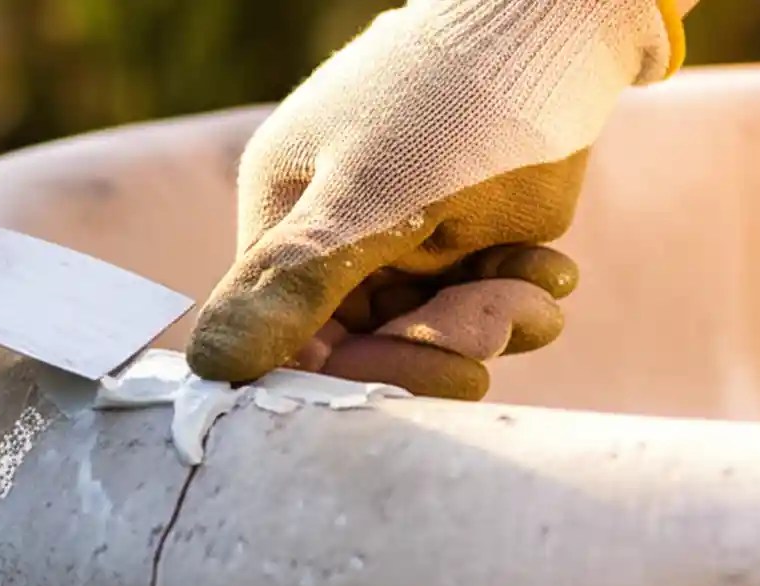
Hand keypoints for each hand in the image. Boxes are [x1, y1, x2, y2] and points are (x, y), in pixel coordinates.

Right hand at [187, 0, 684, 399]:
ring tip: (537, 282)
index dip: (360, 374)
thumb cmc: (445, 101)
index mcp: (287, 221)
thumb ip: (292, 284)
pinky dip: (524, 296)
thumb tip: (206, 369)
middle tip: (495, 333)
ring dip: (494, 320)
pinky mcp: (470, 238)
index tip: (437, 376)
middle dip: (439, 343)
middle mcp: (340, 239)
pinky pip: (485, 303)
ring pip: (436, 330)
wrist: (553, 30)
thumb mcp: (365, 196)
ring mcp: (408, 240)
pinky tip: (551, 267)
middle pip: (372, 343)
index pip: (296, 337)